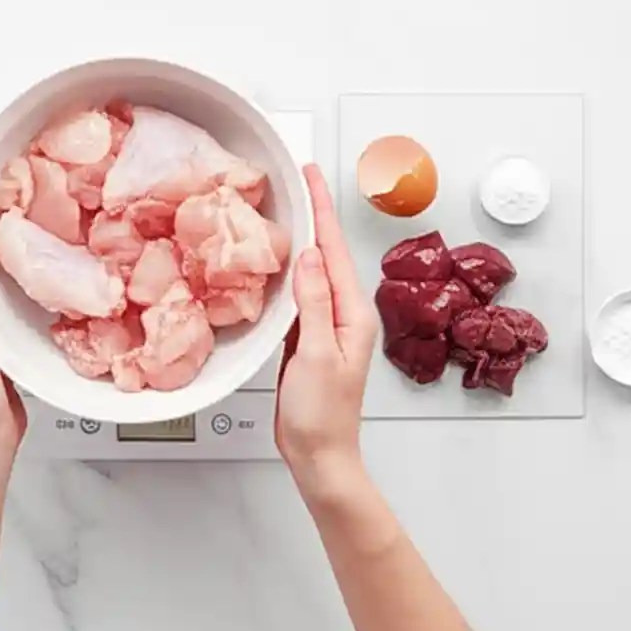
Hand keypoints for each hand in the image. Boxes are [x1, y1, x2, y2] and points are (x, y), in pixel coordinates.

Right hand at [276, 165, 378, 488]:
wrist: (319, 456)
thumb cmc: (320, 415)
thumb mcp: (317, 354)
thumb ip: (314, 303)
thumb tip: (308, 255)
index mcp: (352, 314)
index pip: (332, 250)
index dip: (320, 209)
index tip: (311, 175)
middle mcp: (344, 314)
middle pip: (325, 253)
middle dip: (312, 213)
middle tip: (298, 178)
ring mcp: (326, 326)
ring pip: (311, 271)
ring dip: (300, 239)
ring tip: (287, 207)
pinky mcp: (308, 339)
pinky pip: (299, 294)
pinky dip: (288, 271)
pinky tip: (277, 261)